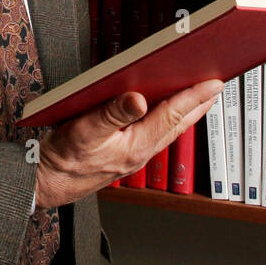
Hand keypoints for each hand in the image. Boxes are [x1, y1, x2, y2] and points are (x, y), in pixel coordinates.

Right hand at [34, 80, 223, 208]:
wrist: (47, 182)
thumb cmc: (63, 160)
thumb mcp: (84, 130)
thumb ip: (112, 113)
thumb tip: (138, 99)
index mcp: (136, 145)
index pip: (173, 115)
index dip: (195, 96)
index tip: (214, 82)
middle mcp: (141, 152)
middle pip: (179, 124)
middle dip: (200, 105)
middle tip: (217, 86)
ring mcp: (135, 155)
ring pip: (170, 130)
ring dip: (187, 113)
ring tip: (200, 98)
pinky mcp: (127, 155)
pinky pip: (157, 135)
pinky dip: (168, 120)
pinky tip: (166, 113)